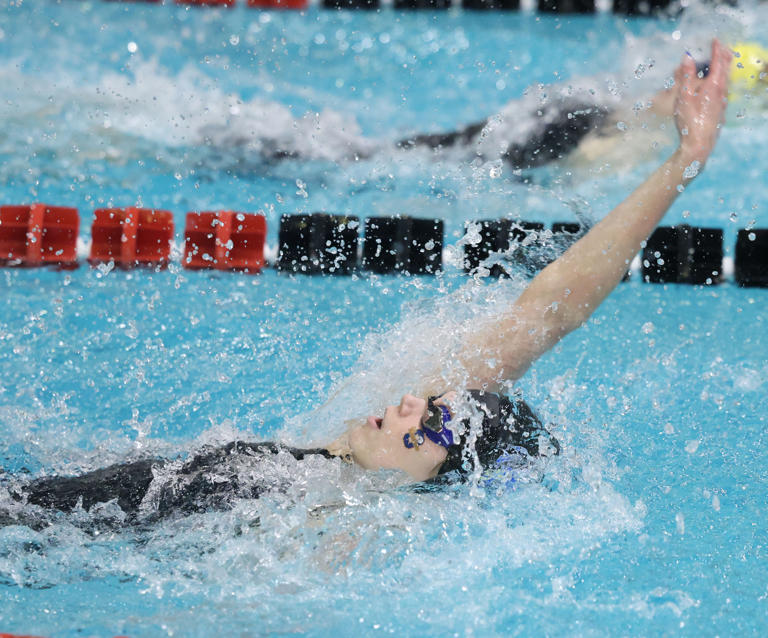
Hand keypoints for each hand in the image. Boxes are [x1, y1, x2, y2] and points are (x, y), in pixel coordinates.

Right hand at [674, 39, 731, 166]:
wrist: (699, 144)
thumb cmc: (689, 121)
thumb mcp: (683, 96)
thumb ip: (686, 76)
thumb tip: (688, 57)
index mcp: (714, 85)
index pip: (718, 61)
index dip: (716, 49)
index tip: (714, 40)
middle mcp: (722, 91)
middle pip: (727, 68)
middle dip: (723, 55)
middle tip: (719, 47)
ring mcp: (723, 101)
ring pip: (726, 78)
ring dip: (721, 68)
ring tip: (716, 63)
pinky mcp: (720, 109)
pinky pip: (723, 88)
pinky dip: (719, 80)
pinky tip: (713, 85)